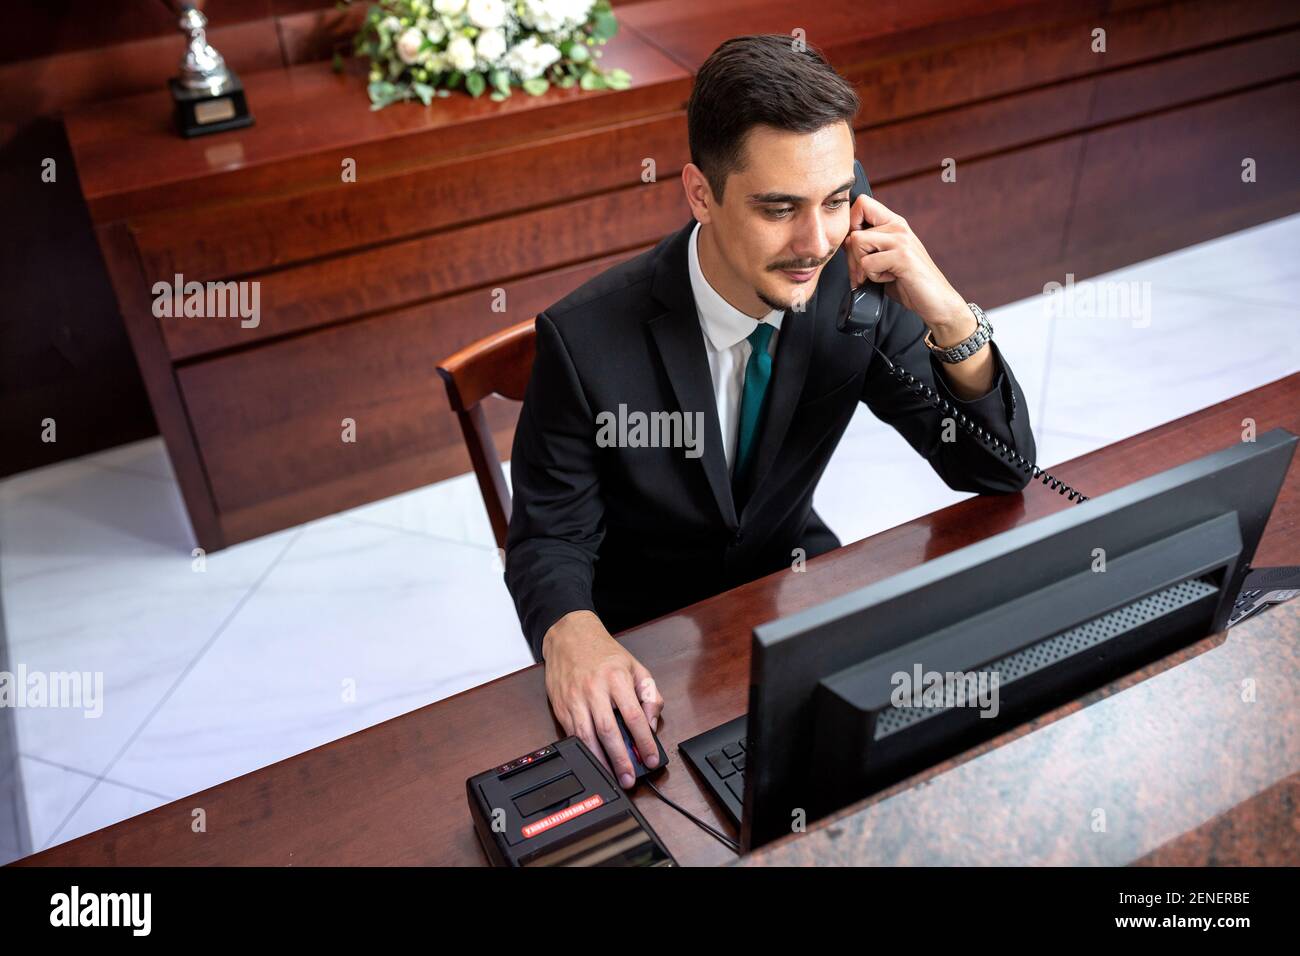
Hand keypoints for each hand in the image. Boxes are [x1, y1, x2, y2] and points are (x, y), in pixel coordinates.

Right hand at [541, 610, 664, 788]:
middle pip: (608, 731)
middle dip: (620, 759)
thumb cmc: (604, 653)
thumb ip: (649, 695)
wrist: (569, 637)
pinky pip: (572, 734)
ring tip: (612, 776)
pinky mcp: (561, 707)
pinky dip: (583, 750)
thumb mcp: (635, 667)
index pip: (634, 716)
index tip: (651, 758)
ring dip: (600, 760)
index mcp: (617, 679)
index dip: (644, 741)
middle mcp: (594, 690)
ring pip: (587, 736)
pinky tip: (593, 761)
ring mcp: (575, 699)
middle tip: (629, 778)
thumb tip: (651, 724)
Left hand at [841, 194, 969, 331]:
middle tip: (865, 275)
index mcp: (894, 224)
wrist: (937, 301)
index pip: (862, 204)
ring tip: (881, 275)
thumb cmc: (909, 283)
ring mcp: (901, 240)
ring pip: (857, 244)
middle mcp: (898, 227)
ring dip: (862, 268)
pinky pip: (867, 263)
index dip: (851, 224)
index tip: (856, 248)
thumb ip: (868, 247)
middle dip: (852, 260)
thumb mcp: (885, 260)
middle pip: (853, 231)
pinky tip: (891, 278)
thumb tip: (844, 242)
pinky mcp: (902, 256)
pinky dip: (874, 277)